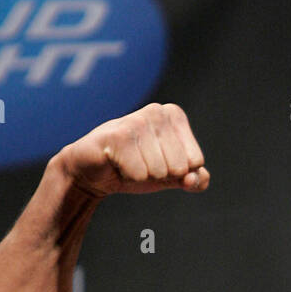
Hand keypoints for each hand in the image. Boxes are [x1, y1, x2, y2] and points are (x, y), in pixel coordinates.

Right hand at [56, 102, 208, 196]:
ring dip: (142, 176)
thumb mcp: (171, 177)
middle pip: (180, 167)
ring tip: (127, 163)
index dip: (178, 173)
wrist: (94, 173)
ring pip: (160, 171)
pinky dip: (129, 176)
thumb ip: (194, 180)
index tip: (158, 162)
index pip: (196, 161)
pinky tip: (116, 164)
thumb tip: (195, 179)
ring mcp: (136, 120)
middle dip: (160, 175)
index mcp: (174, 115)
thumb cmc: (136, 169)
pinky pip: (140, 173)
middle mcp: (157, 111)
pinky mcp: (117, 135)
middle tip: (140, 164)